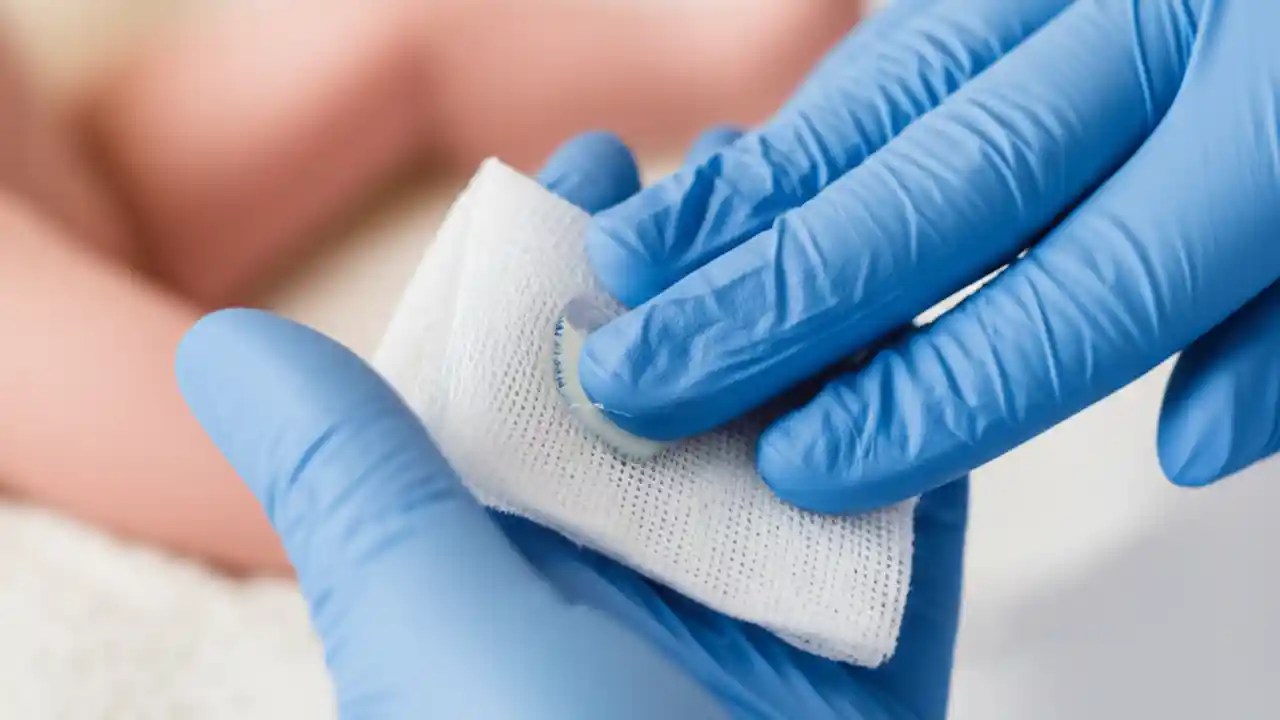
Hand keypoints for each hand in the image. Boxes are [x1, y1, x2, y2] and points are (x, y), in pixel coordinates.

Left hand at [176, 132, 966, 718]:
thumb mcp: (439, 644)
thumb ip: (360, 490)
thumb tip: (227, 344)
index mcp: (503, 564)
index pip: (525, 376)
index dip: (557, 261)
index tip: (597, 168)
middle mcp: (619, 583)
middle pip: (668, 394)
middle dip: (705, 284)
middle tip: (742, 185)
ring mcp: (744, 625)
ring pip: (786, 448)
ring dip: (817, 348)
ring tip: (846, 249)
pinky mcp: (856, 674)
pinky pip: (900, 547)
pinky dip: (916, 463)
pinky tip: (926, 373)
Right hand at [580, 0, 1279, 511]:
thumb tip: (1188, 447)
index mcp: (1265, 130)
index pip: (1070, 303)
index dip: (926, 396)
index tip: (800, 466)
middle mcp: (1149, 38)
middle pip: (930, 203)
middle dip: (766, 303)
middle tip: (636, 376)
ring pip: (876, 105)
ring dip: (737, 197)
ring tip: (623, 268)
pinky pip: (888, 43)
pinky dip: (800, 124)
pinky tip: (717, 183)